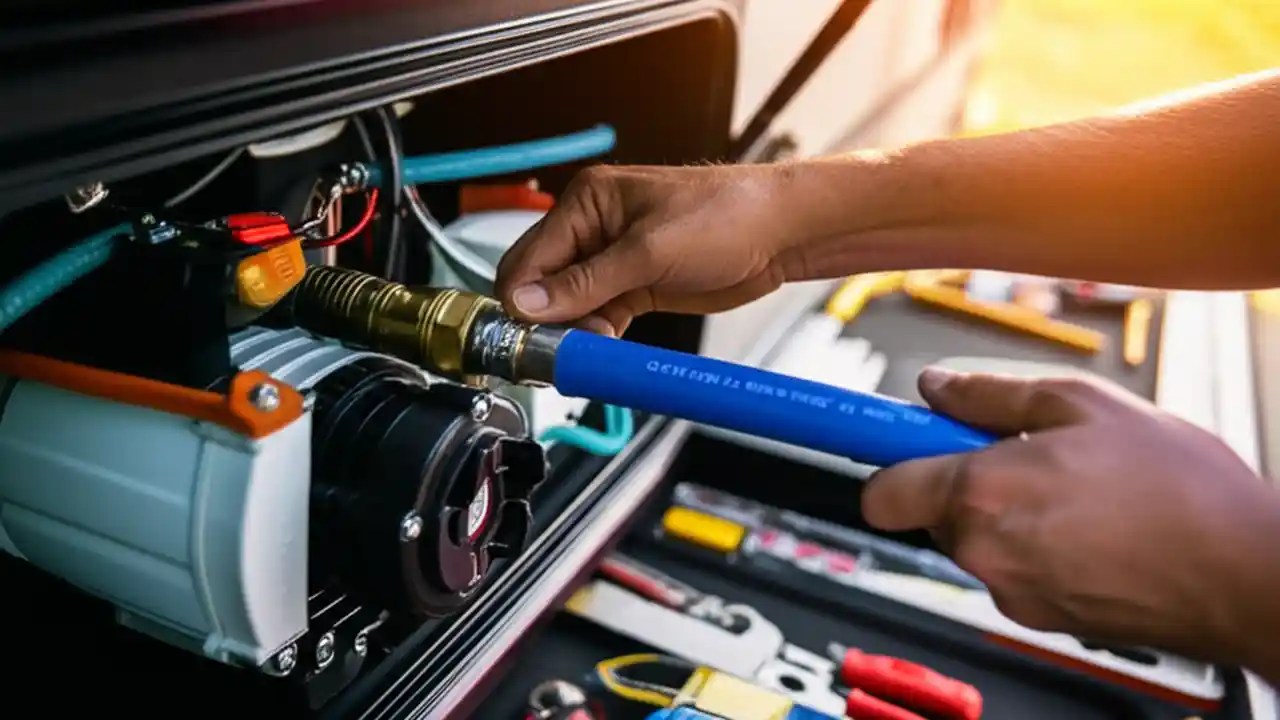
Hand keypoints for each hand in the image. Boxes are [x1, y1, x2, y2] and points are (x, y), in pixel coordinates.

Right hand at [494, 164, 808, 335]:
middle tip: (560, 348)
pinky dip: (596, 334)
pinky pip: (597, 315)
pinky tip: (606, 345)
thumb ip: (586, 281)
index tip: (527, 337)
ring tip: (593, 346)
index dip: (522, 299)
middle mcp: (592, 228)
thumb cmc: (726, 216)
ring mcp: (613, 259)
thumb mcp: (649, 251)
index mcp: (586, 201)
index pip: (529, 256)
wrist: (781, 233)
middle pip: (542, 283)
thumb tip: (527, 303)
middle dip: (546, 317)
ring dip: (574, 330)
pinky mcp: (634, 286)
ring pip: (568, 305)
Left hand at [861, 368, 1279, 672]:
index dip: (880, 457)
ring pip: (977, 537)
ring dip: (1007, 508)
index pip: (883, 489)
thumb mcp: (1085, 404)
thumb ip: (993, 396)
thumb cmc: (1182, 492)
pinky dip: (1036, 543)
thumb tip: (937, 388)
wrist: (1248, 574)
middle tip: (1024, 449)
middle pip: (933, 508)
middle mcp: (986, 552)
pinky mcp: (1043, 617)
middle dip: (964, 476)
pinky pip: (1015, 567)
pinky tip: (1092, 522)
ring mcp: (1013, 592)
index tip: (862, 437)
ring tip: (1077, 486)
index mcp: (983, 494)